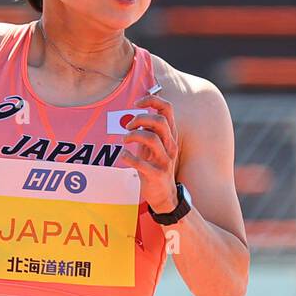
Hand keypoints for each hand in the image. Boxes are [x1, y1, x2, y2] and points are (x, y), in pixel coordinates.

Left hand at [117, 93, 180, 215]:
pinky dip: (128, 157)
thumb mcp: (153, 147)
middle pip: (159, 121)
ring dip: (133, 135)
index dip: (152, 100)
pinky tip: (124, 155)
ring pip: (151, 138)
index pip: (167, 109)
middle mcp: (171, 145)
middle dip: (140, 118)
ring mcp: (165, 160)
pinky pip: (141, 163)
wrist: (164, 195)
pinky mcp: (157, 174)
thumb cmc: (155, 167)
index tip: (137, 103)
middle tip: (128, 126)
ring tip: (124, 140)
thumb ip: (148, 131)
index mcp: (170, 135)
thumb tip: (136, 117)